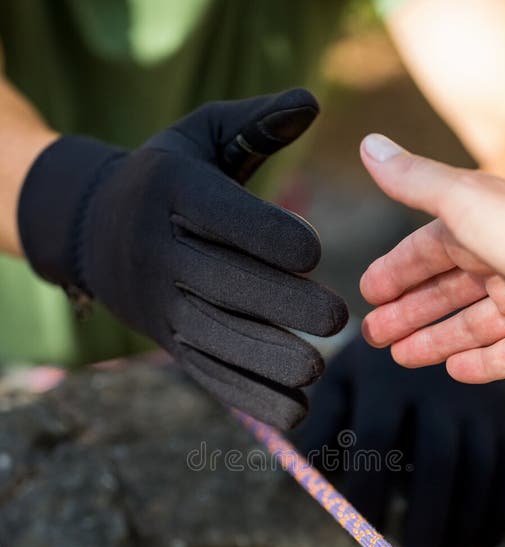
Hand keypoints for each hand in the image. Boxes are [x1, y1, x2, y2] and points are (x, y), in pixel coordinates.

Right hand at [17, 89, 347, 427]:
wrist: (96, 230)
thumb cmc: (169, 178)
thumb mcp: (201, 137)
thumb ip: (256, 122)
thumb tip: (312, 103)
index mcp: (173, 193)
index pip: (222, 216)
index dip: (268, 236)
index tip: (315, 253)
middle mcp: (161, 253)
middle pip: (223, 284)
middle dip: (280, 307)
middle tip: (336, 321)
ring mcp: (161, 305)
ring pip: (215, 338)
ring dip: (266, 362)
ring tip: (316, 372)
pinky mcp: (170, 343)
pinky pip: (209, 375)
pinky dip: (250, 398)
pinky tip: (295, 413)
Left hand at [296, 335, 504, 546]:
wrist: (444, 327)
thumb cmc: (374, 370)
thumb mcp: (340, 382)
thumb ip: (319, 429)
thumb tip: (294, 482)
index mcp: (387, 381)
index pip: (376, 439)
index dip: (368, 488)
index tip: (362, 532)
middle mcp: (438, 393)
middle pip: (437, 462)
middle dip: (426, 520)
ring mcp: (478, 409)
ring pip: (479, 474)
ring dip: (464, 527)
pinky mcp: (504, 425)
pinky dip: (496, 515)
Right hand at [359, 134, 504, 381]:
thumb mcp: (465, 202)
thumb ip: (416, 181)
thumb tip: (369, 146)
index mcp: (482, 230)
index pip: (427, 252)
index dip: (396, 271)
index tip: (369, 291)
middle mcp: (503, 266)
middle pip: (444, 293)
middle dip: (407, 312)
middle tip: (375, 333)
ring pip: (469, 327)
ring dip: (433, 340)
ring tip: (401, 355)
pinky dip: (479, 365)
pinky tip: (453, 370)